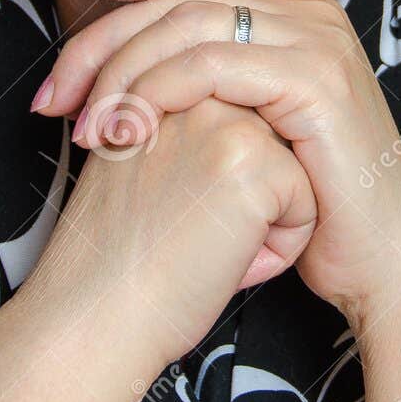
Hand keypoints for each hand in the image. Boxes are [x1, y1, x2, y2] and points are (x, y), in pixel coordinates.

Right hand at [28, 96, 317, 369]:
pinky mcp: (254, 163)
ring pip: (293, 171)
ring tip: (204, 242)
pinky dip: (279, 247)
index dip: (217, 187)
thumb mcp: (140, 166)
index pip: (240, 130)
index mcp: (165, 88)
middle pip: (270, 146)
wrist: (94, 313)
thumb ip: (179, 132)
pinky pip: (306, 204)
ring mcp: (225, 123)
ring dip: (264, 218)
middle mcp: (196, 94)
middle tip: (184, 231)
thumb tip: (236, 143)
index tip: (168, 215)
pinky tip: (224, 259)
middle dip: (247, 196)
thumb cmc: (115, 257)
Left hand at [32, 0, 400, 325]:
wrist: (380, 266)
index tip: (53, 97)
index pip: (176, 7)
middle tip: (52, 106)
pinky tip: (126, 131)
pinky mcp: (318, 78)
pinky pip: (213, 65)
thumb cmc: (308, 217)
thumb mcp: (244, 143)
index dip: (104, 43)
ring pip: (187, 27)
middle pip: (174, 8)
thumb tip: (109, 85)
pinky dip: (156, 92)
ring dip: (121, 74)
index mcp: (288, 21)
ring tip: (88, 129)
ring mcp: (318, 41)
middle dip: (99, 53)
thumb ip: (199, 100)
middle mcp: (308, 16)